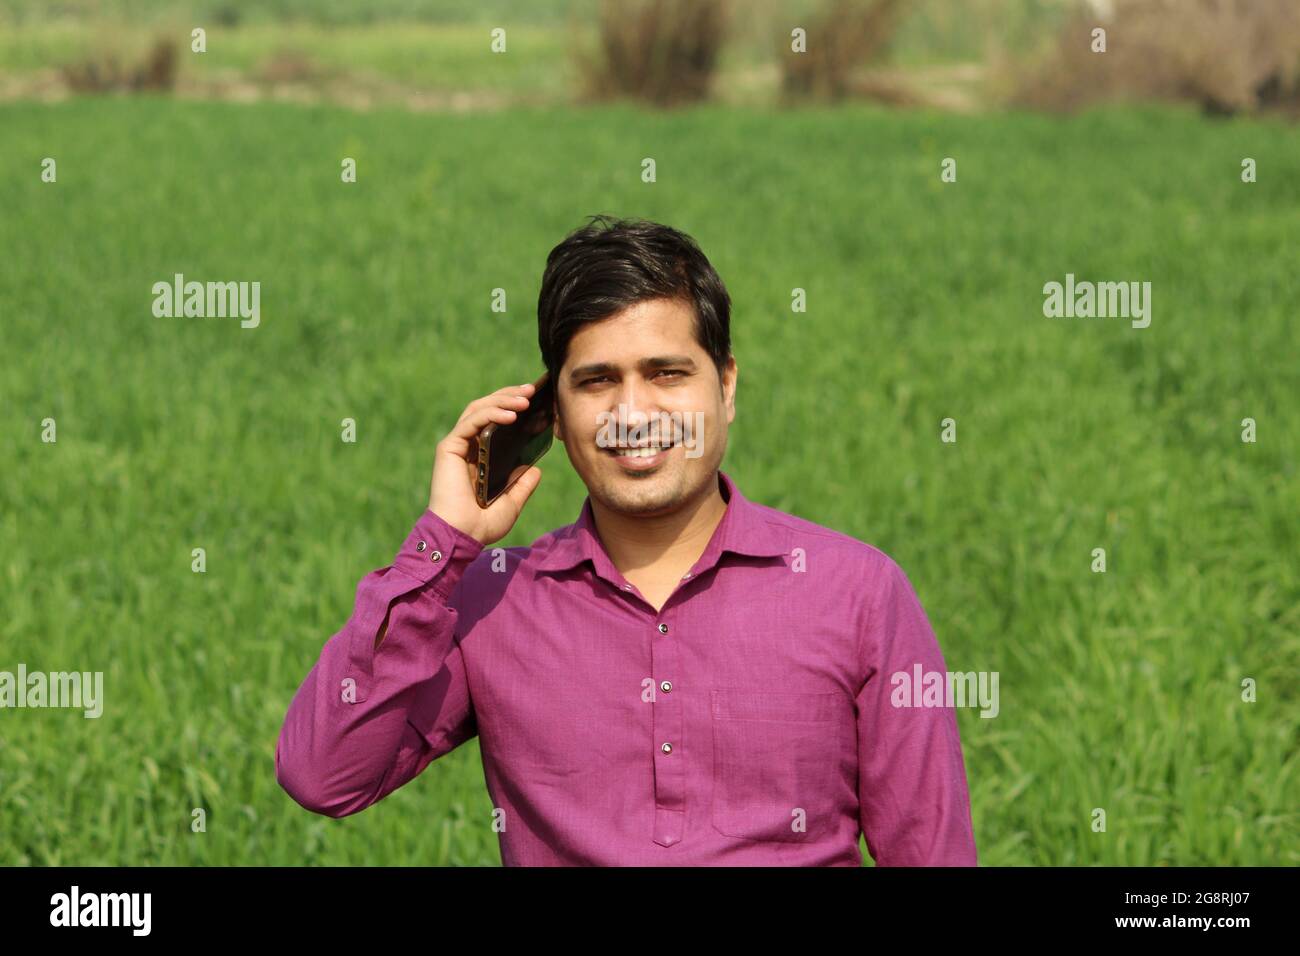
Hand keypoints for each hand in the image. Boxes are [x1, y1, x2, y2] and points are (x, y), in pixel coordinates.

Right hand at [428, 383, 543, 545]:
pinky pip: (471, 422)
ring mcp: (457, 445)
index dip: (513, 406)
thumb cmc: (482, 524)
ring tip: (526, 399)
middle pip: (487, 408)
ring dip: (503, 400)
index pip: (495, 421)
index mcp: (479, 456)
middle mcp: (466, 446)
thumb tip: (536, 470)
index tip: (537, 400)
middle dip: (510, 395)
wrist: (461, 536)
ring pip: (479, 409)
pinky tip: (511, 415)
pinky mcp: (449, 447)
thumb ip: (522, 485)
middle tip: (533, 390)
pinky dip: (491, 414)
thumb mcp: (511, 503)